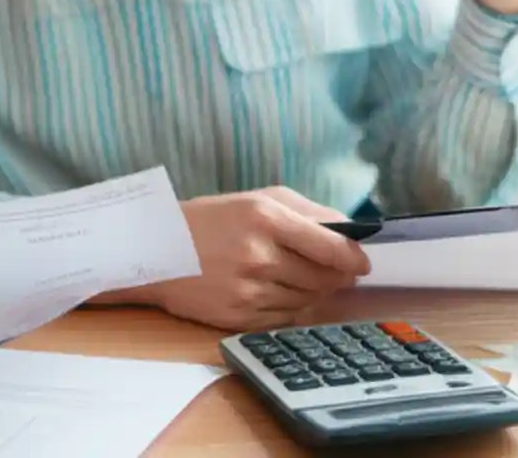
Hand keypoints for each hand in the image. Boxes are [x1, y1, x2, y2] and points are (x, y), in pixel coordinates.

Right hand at [143, 187, 369, 331]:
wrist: (155, 252)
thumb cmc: (209, 220)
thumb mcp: (256, 199)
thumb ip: (307, 211)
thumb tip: (350, 231)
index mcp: (266, 218)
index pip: (332, 247)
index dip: (354, 258)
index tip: (362, 263)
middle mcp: (259, 255)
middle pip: (324, 277)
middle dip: (335, 276)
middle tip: (334, 272)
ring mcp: (248, 289)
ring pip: (307, 299)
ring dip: (313, 291)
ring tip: (295, 277)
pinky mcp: (238, 316)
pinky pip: (284, 317)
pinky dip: (289, 307)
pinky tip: (274, 291)